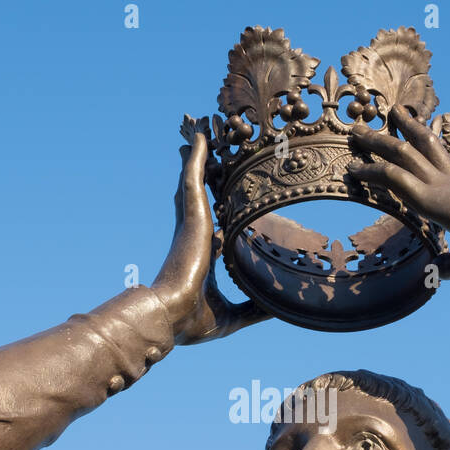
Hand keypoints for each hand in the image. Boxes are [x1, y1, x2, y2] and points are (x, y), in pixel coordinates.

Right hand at [150, 132, 272, 344]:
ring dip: (198, 155)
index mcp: (202, 254)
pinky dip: (197, 157)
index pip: (210, 222)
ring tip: (202, 128)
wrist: (171, 318)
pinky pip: (193, 179)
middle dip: (200, 170)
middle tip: (202, 145)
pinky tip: (200, 136)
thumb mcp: (234, 316)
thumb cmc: (193, 321)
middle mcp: (193, 235)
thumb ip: (254, 309)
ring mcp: (190, 225)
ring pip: (194, 180)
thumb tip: (277, 310)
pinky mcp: (191, 218)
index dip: (214, 205)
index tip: (221, 193)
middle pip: (198, 194)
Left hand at [348, 104, 449, 282]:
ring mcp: (439, 184)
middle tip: (392, 113)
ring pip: (401, 153)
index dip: (433, 147)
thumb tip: (436, 273)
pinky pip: (391, 176)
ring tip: (356, 132)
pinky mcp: (428, 195)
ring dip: (377, 142)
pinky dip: (370, 171)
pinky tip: (352, 169)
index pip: (447, 162)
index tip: (423, 133)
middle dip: (407, 128)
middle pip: (424, 144)